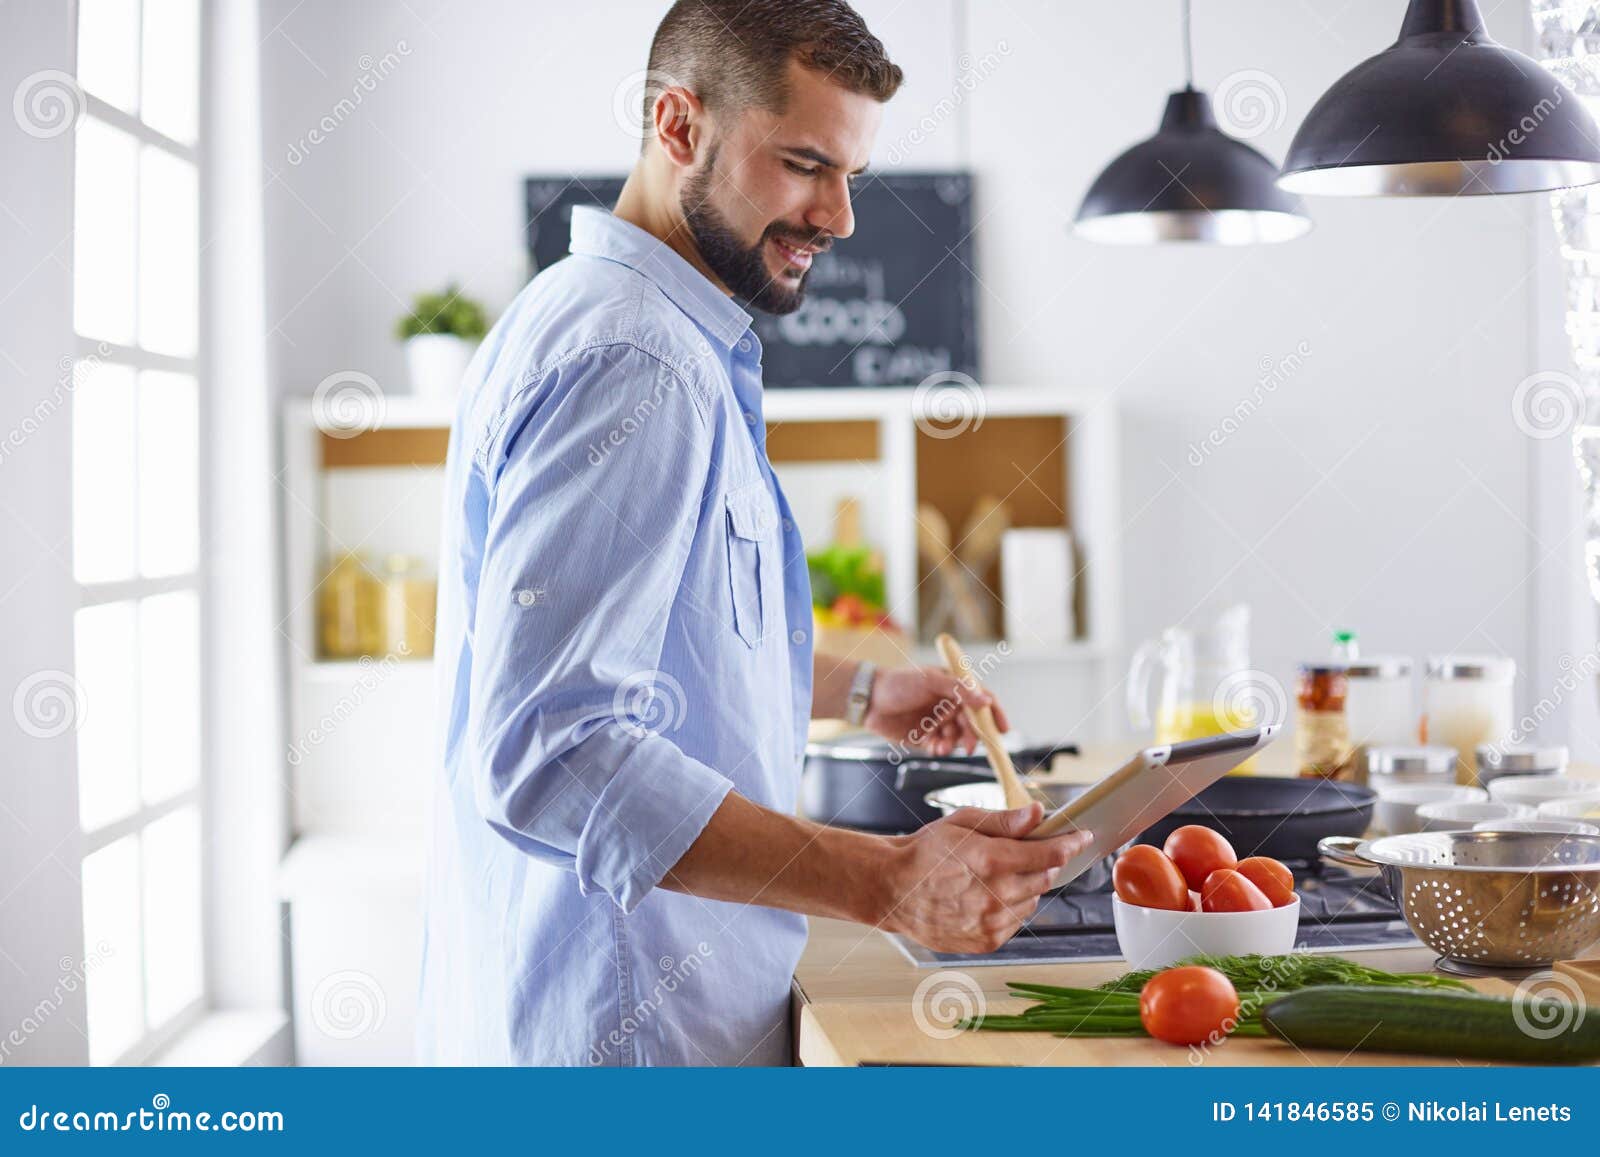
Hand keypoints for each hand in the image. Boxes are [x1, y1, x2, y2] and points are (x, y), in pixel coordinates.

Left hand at [863, 665, 1009, 755]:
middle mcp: (949, 706)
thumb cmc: (898, 682)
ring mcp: (938, 722)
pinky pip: (940, 747)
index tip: (1003, 729)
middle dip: (972, 736)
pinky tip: (933, 747)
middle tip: (969, 746)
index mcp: (954, 688)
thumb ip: (959, 690)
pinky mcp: (925, 738)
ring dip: (954, 744)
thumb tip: (986, 699)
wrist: (868, 699)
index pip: (982, 700)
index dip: (995, 714)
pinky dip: (940, 749)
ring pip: (957, 738)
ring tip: (942, 746)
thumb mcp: (930, 680)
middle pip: (972, 724)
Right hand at [879, 804, 1093, 953]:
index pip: (1049, 853)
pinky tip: (987, 895)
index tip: (1082, 837)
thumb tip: (1037, 813)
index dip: (1070, 843)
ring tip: (996, 875)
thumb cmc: (924, 852)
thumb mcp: (962, 823)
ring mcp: (991, 922)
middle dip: (1044, 862)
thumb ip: (1004, 821)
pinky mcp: (986, 941)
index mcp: (990, 860)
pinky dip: (1011, 907)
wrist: (892, 889)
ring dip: (1026, 886)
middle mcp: (995, 895)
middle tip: (1027, 852)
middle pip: (1045, 877)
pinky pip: (1016, 921)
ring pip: (1032, 901)